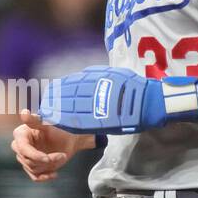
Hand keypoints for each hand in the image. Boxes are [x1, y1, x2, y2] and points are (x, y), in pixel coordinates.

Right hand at [12, 109, 85, 181]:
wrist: (70, 139)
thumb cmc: (59, 128)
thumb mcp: (48, 125)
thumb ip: (35, 121)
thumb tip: (24, 113)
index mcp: (21, 135)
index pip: (23, 149)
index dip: (34, 155)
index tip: (47, 158)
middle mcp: (20, 147)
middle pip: (27, 161)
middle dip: (45, 161)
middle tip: (61, 155)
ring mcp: (26, 158)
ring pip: (33, 169)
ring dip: (49, 166)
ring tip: (62, 156)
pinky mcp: (33, 167)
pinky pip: (35, 177)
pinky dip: (45, 177)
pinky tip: (54, 174)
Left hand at [38, 65, 197, 134]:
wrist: (153, 101)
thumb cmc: (137, 87)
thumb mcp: (116, 74)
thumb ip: (98, 75)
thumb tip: (81, 76)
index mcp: (101, 77)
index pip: (74, 83)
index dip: (60, 89)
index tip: (50, 92)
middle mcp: (99, 89)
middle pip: (71, 95)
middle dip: (55, 101)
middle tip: (44, 105)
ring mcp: (102, 104)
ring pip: (74, 107)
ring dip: (58, 111)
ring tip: (48, 114)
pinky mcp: (106, 119)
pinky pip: (84, 120)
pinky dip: (69, 121)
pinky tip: (60, 122)